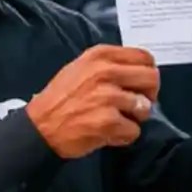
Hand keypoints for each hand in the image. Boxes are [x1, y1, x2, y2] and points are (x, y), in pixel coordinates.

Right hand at [27, 45, 159, 158]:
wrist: (39, 128)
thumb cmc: (60, 99)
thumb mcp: (80, 68)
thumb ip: (109, 65)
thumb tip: (139, 71)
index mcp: (100, 56)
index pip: (144, 57)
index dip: (149, 72)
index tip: (142, 85)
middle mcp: (106, 72)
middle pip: (152, 79)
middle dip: (149, 95)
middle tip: (136, 106)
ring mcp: (108, 97)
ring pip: (145, 108)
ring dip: (134, 118)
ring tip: (116, 120)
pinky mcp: (109, 121)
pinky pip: (134, 130)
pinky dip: (124, 136)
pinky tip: (109, 134)